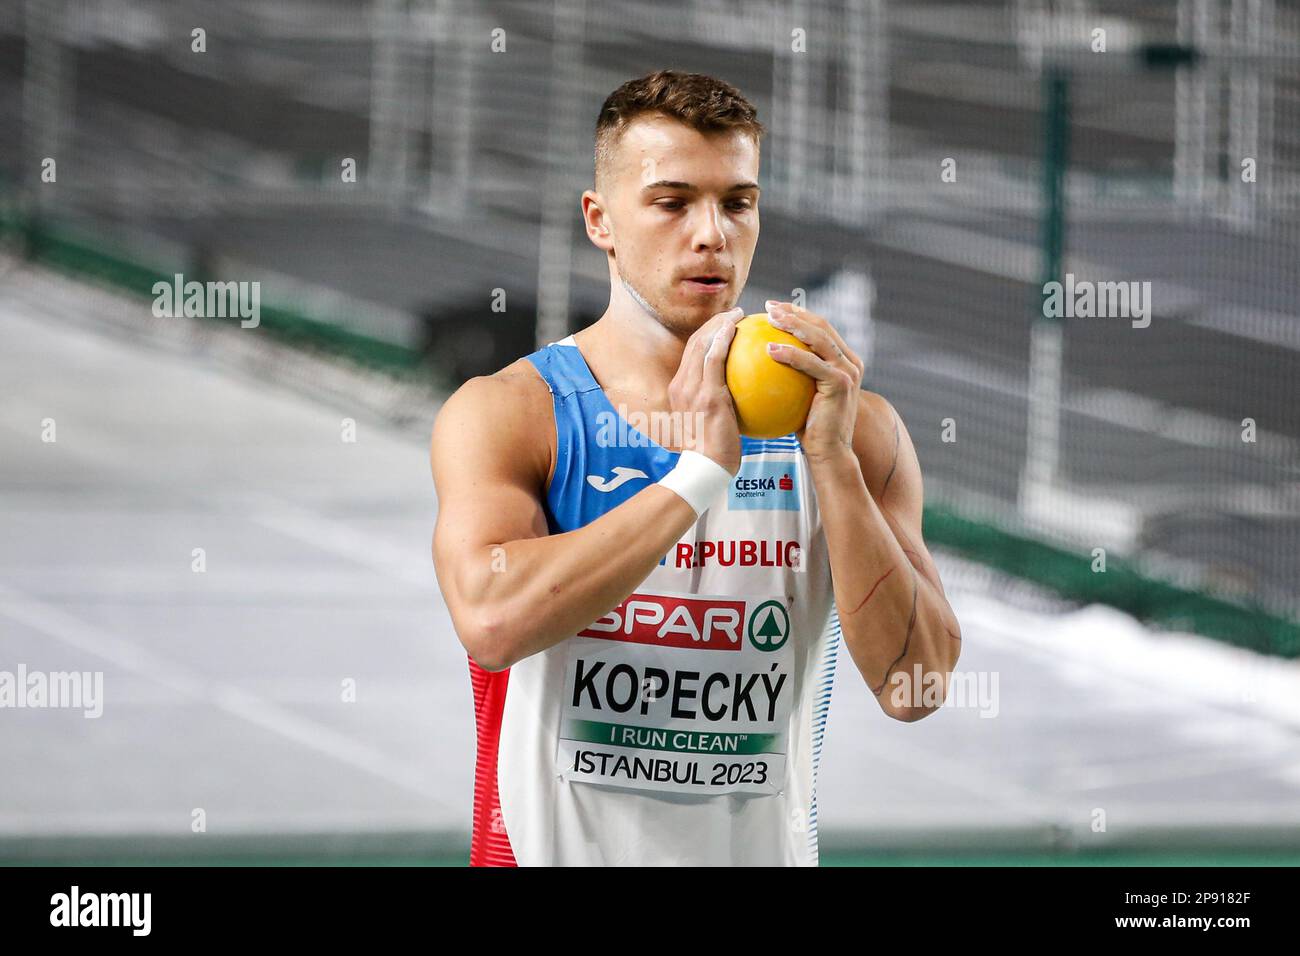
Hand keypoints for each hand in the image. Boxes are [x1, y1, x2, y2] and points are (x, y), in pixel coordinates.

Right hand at [668, 306, 743, 473]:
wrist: (705, 468)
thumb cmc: (713, 452)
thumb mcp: (709, 424)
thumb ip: (717, 406)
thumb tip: (737, 398)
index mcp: (679, 391)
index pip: (692, 354)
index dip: (707, 335)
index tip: (725, 327)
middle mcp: (681, 385)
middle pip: (695, 343)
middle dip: (713, 323)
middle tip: (734, 314)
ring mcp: (691, 389)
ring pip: (702, 344)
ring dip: (720, 324)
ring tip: (738, 315)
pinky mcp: (707, 395)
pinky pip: (714, 358)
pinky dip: (723, 338)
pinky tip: (737, 328)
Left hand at [762, 300, 863, 462]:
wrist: (828, 452)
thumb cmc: (809, 428)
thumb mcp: (800, 396)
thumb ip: (792, 375)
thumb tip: (761, 359)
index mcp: (843, 360)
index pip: (820, 328)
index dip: (798, 314)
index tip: (773, 309)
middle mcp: (850, 362)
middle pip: (821, 326)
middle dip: (794, 312)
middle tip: (769, 308)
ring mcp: (848, 371)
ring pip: (819, 338)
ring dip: (793, 324)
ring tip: (769, 319)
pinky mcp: (841, 382)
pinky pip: (811, 363)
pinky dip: (791, 354)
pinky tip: (769, 349)